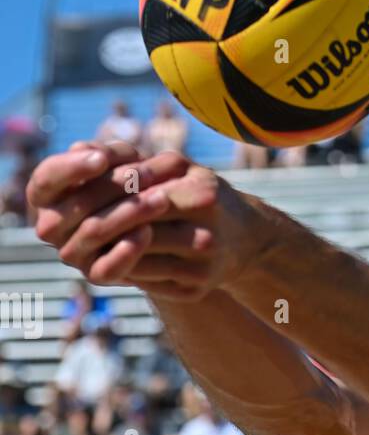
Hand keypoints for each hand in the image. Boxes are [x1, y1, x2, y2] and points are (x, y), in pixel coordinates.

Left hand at [27, 141, 271, 300]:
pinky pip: (148, 280)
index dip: (95, 192)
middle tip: (56, 227)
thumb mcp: (172, 168)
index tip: (64, 196)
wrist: (246, 240)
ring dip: (101, 250)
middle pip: (134, 221)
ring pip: (137, 255)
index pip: (134, 186)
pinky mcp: (198, 286)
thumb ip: (128, 159)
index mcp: (196, 186)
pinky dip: (122, 270)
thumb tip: (76, 148)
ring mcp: (204, 257)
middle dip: (93, 223)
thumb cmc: (197, 196)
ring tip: (73, 244)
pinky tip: (102, 262)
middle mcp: (205, 221)